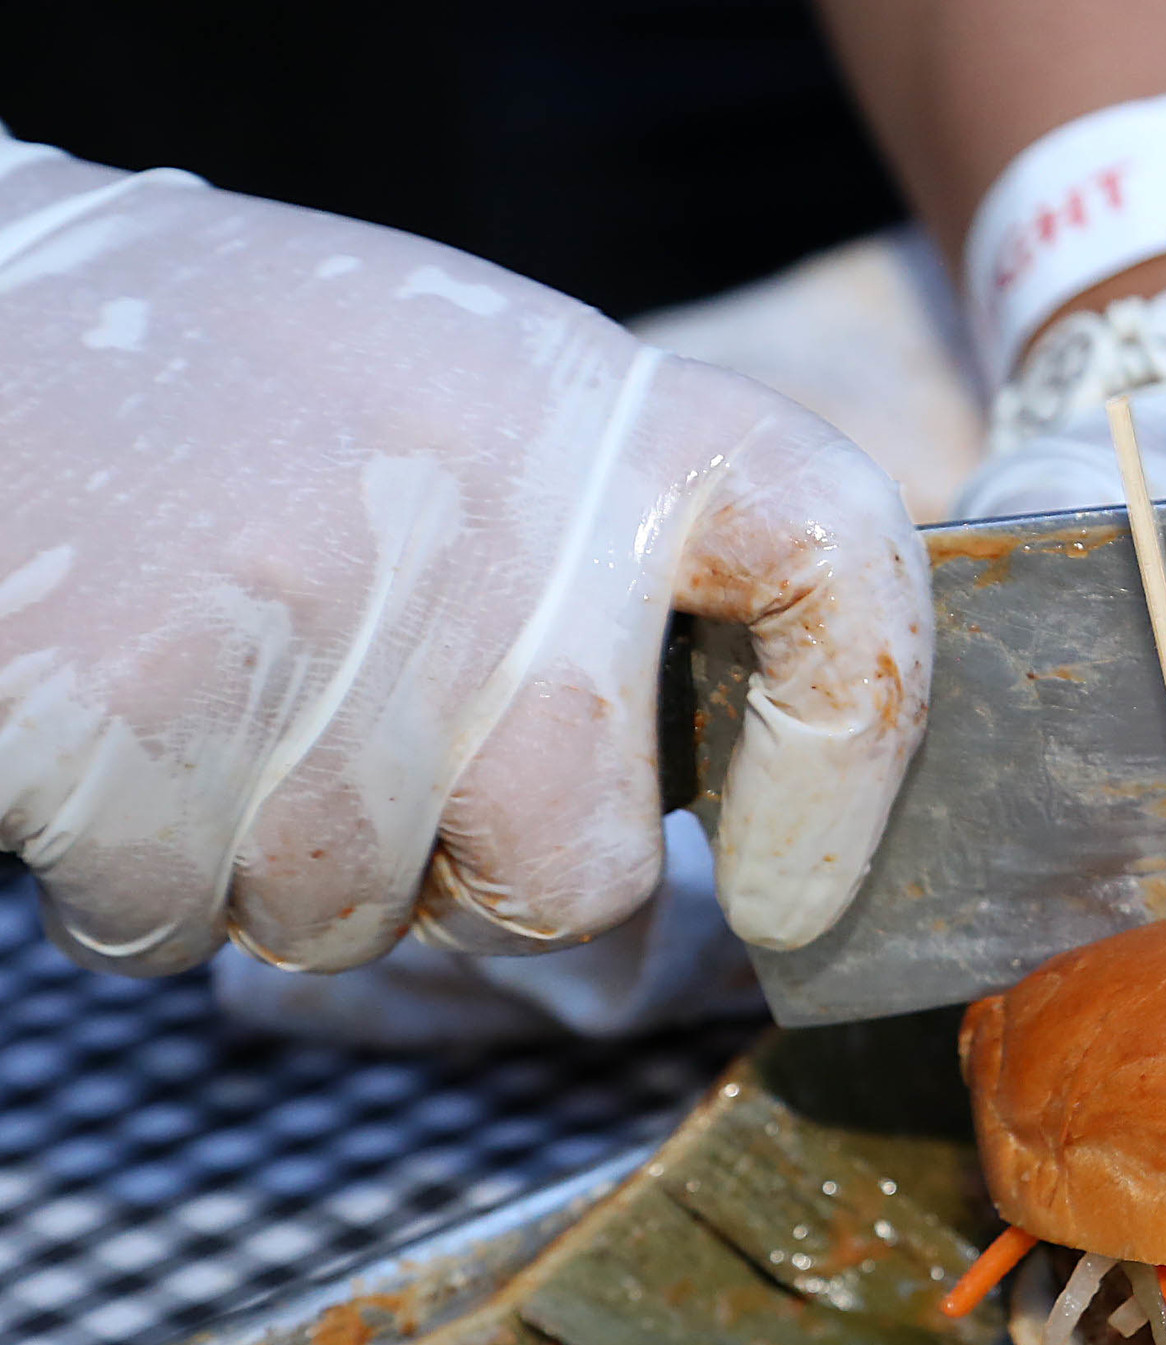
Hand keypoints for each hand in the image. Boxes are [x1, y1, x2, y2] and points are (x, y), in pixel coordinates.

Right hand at [0, 139, 929, 976]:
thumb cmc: (232, 382)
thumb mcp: (476, 397)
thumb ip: (621, 560)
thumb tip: (742, 801)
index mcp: (608, 414)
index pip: (842, 579)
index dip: (847, 770)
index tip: (789, 890)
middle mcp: (490, 516)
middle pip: (577, 874)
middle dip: (476, 885)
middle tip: (376, 761)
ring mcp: (310, 623)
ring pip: (355, 922)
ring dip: (274, 865)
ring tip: (207, 678)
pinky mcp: (126, 725)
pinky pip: (174, 926)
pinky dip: (132, 876)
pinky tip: (102, 715)